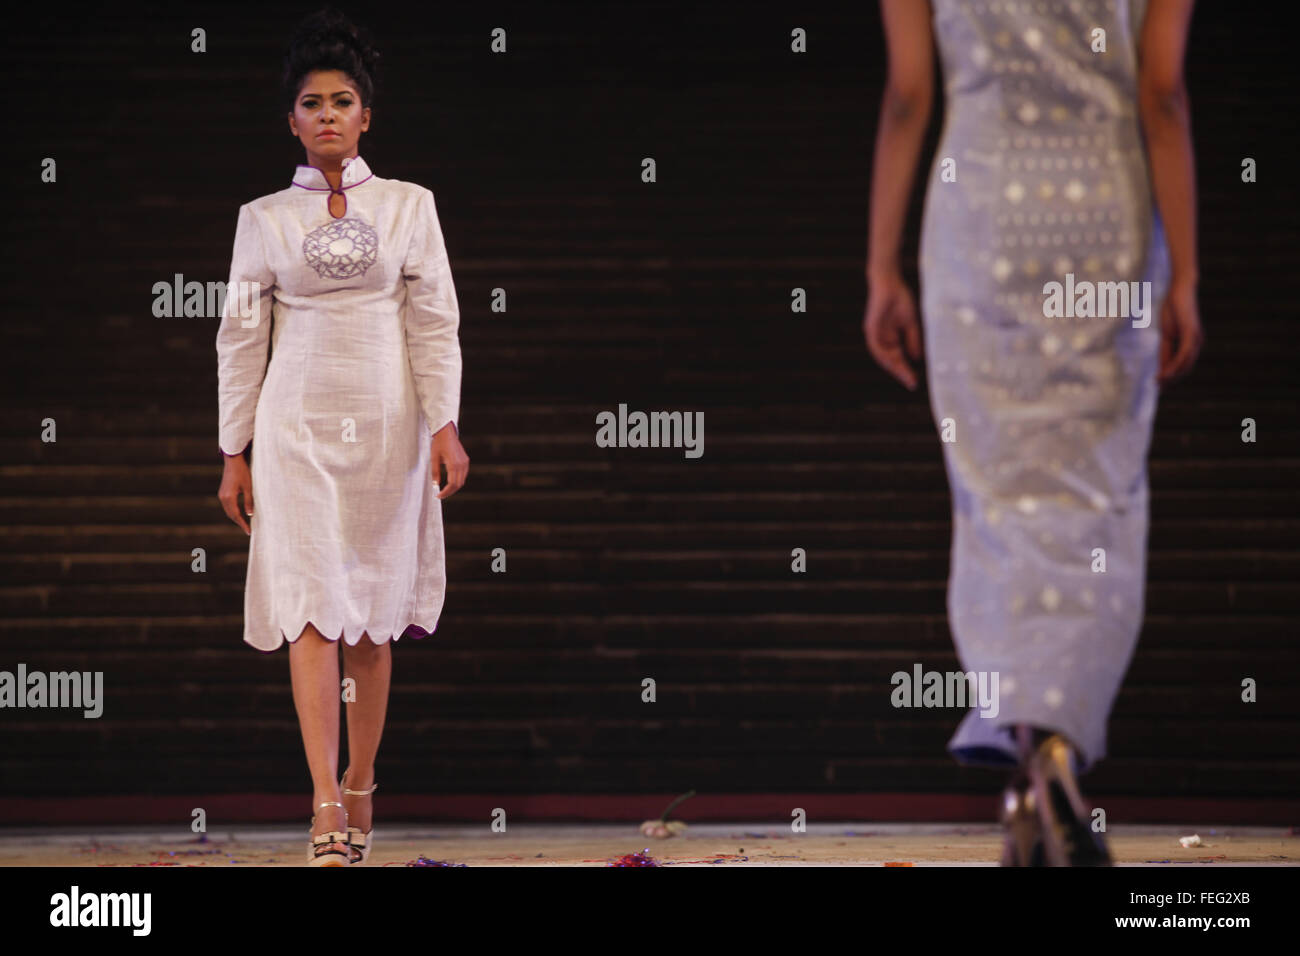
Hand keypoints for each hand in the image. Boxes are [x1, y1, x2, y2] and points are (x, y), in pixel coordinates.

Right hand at [218, 454, 252, 534]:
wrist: (233, 461)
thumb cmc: (243, 472)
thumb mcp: (249, 487)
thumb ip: (249, 501)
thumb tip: (249, 515)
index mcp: (229, 497)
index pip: (236, 515)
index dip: (242, 524)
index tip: (249, 532)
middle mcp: (223, 497)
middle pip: (230, 515)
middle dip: (239, 522)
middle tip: (248, 530)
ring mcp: (221, 494)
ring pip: (228, 510)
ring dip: (236, 517)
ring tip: (245, 524)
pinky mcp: (222, 492)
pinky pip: (227, 505)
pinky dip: (233, 511)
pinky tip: (240, 513)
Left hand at [431, 422, 468, 498]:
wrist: (446, 432)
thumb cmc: (439, 443)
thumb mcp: (434, 458)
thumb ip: (435, 472)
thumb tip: (435, 484)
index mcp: (453, 464)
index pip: (452, 484)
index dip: (446, 492)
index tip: (439, 495)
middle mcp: (461, 464)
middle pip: (458, 484)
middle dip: (450, 492)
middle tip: (441, 495)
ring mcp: (465, 462)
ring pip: (462, 480)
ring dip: (454, 487)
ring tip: (445, 490)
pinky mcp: (466, 461)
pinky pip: (463, 474)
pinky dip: (457, 480)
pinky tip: (450, 481)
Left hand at [863, 271, 922, 389]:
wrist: (890, 282)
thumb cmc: (900, 300)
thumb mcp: (910, 323)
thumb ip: (912, 340)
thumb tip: (916, 358)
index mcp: (890, 338)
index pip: (897, 358)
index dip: (905, 370)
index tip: (914, 381)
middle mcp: (881, 339)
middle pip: (890, 361)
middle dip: (901, 372)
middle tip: (912, 383)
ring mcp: (875, 334)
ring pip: (882, 356)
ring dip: (893, 367)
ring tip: (905, 376)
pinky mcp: (870, 328)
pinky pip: (876, 346)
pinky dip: (884, 355)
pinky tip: (894, 362)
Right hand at [1157, 276, 1202, 385]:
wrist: (1180, 289)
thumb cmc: (1173, 308)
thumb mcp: (1167, 333)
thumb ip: (1166, 350)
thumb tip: (1163, 367)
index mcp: (1191, 343)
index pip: (1182, 365)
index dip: (1171, 376)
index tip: (1159, 385)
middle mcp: (1196, 343)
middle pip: (1185, 368)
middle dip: (1172, 379)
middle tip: (1159, 387)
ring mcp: (1195, 339)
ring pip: (1185, 364)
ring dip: (1173, 375)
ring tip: (1160, 382)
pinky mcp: (1191, 333)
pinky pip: (1184, 354)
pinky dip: (1175, 365)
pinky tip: (1166, 373)